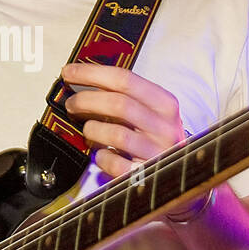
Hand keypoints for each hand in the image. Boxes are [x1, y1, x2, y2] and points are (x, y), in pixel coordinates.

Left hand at [61, 61, 205, 220]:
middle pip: (119, 104)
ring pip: (116, 134)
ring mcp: (158, 152)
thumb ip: (123, 97)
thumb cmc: (155, 140)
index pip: (125, 79)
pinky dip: (101, 157)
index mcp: (165, 104)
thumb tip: (84, 82)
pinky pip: (115, 163)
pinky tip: (101, 154)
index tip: (69, 72)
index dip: (92, 73)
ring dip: (93, 130)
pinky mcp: (146, 176)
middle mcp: (166, 127)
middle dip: (86, 101)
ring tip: (87, 131)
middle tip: (71, 104)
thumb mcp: (149, 114)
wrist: (179, 177)